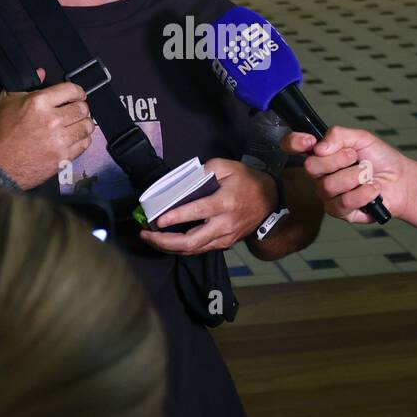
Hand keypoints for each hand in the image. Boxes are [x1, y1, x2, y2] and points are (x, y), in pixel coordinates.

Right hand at [0, 67, 93, 188]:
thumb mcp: (7, 101)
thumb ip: (26, 85)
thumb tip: (41, 72)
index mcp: (39, 103)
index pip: (71, 90)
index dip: (78, 91)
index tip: (78, 95)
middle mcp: (53, 120)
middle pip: (82, 109)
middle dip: (81, 108)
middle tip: (76, 111)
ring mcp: (60, 140)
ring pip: (87, 127)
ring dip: (84, 124)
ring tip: (77, 124)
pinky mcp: (63, 157)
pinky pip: (84, 145)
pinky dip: (82, 140)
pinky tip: (75, 138)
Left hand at [138, 159, 275, 255]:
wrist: (270, 201)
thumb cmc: (247, 181)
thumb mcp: (228, 166)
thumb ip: (206, 170)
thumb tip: (185, 180)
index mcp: (226, 203)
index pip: (198, 212)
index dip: (177, 217)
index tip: (158, 219)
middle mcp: (224, 225)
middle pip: (192, 241)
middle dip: (165, 241)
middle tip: (146, 234)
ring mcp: (225, 238)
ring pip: (194, 250)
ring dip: (169, 247)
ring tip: (150, 239)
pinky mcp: (224, 244)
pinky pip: (199, 249)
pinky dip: (180, 248)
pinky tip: (166, 242)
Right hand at [282, 126, 409, 221]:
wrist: (401, 181)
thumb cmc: (380, 159)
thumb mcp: (362, 138)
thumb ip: (339, 135)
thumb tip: (320, 146)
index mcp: (322, 154)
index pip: (294, 147)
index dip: (294, 142)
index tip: (309, 141)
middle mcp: (321, 174)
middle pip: (310, 167)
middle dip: (337, 160)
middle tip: (355, 157)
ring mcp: (328, 194)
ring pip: (328, 186)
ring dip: (354, 177)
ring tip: (367, 174)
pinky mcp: (340, 211)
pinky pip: (343, 203)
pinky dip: (362, 193)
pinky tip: (373, 189)